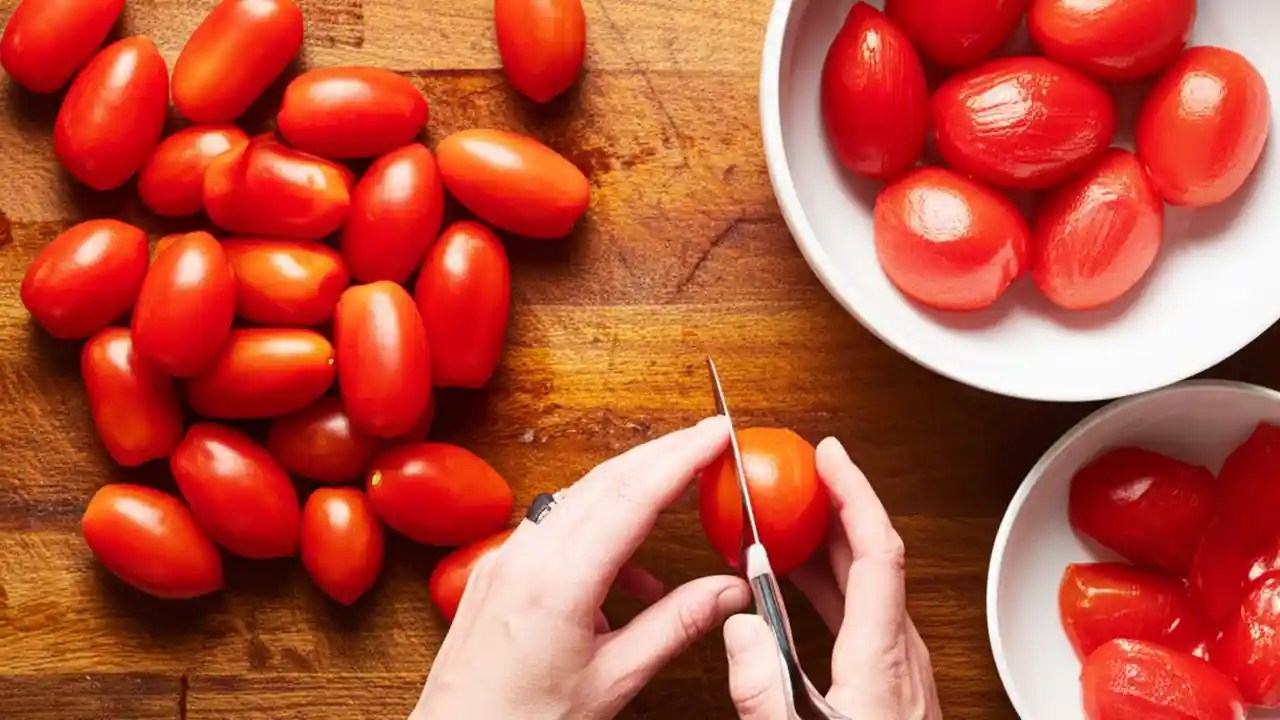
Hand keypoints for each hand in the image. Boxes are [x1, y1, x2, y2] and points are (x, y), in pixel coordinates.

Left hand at [412, 417, 750, 719]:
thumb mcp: (612, 681)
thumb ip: (674, 627)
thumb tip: (729, 591)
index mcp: (557, 583)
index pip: (632, 496)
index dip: (681, 457)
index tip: (718, 431)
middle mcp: (525, 556)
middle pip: (605, 480)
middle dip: (662, 453)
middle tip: (708, 438)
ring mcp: (505, 558)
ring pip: (579, 497)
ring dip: (631, 486)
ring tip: (679, 494)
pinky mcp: (496, 571)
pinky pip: (556, 526)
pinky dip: (600, 528)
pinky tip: (630, 572)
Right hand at [723, 437, 941, 719]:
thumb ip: (763, 690)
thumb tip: (740, 626)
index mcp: (881, 660)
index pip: (879, 552)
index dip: (856, 493)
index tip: (831, 455)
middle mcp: (900, 656)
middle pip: (875, 559)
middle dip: (834, 507)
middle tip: (796, 475)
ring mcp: (901, 670)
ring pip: (871, 586)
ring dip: (828, 548)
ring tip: (782, 525)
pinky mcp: (892, 684)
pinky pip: (866, 613)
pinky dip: (831, 585)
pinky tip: (795, 588)